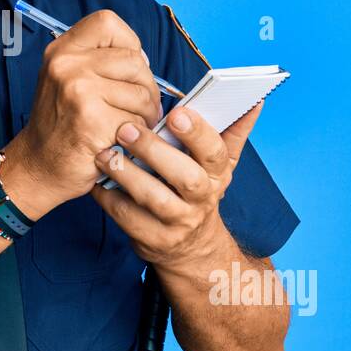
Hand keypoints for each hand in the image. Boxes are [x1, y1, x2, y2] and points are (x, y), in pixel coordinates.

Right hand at [2, 10, 162, 217]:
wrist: (37, 166)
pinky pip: (137, 122)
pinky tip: (119, 142)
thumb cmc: (61, 125)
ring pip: (141, 93)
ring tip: (127, 127)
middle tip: (137, 108)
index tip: (127, 68)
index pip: (107, 23)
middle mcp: (67, 65)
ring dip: (144, 115)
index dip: (128, 43)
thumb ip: (99, 61)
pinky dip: (135, 136)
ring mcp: (78, 92)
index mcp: (62, 50)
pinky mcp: (92, 121)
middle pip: (134, 61)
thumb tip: (143, 59)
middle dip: (146, 88)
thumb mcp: (68, 79)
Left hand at [89, 99, 264, 269]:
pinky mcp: (153, 240)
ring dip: (127, 175)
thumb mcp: (220, 165)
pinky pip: (128, 218)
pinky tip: (95, 180)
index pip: (215, 152)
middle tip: (126, 128)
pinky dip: (109, 198)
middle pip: (184, 176)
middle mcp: (202, 199)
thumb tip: (255, 101)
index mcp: (217, 174)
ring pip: (154, 199)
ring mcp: (178, 223)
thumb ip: (233, 132)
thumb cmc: (199, 191)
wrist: (192, 248)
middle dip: (155, 151)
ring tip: (105, 154)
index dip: (197, 133)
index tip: (176, 113)